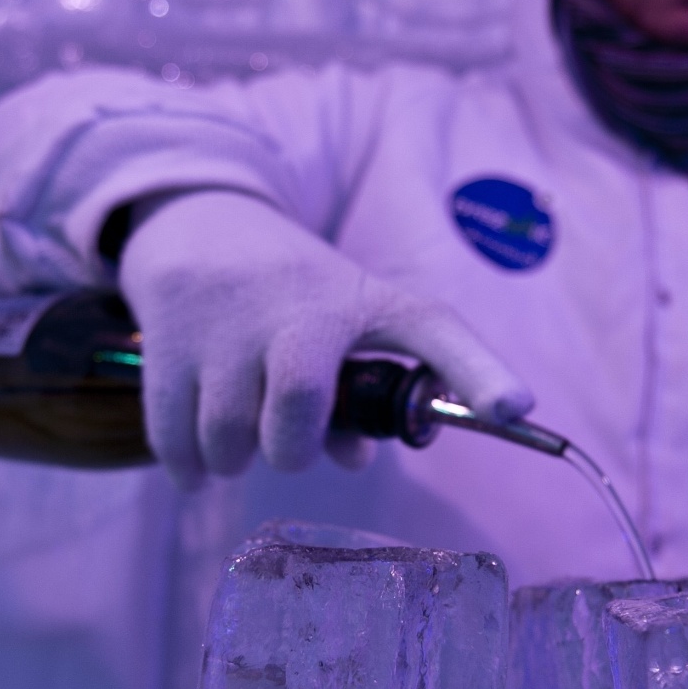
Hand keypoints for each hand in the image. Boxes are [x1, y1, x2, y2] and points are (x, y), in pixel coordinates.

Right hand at [117, 191, 533, 489]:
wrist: (199, 224)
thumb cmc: (295, 292)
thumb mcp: (347, 322)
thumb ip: (364, 399)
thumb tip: (355, 461)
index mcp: (366, 303)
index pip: (434, 328)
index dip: (480, 370)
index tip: (517, 407)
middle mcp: (301, 307)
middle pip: (298, 406)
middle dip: (288, 450)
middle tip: (283, 445)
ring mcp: (229, 322)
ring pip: (227, 433)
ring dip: (231, 459)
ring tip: (236, 443)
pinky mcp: (169, 338)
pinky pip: (175, 434)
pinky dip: (189, 464)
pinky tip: (199, 459)